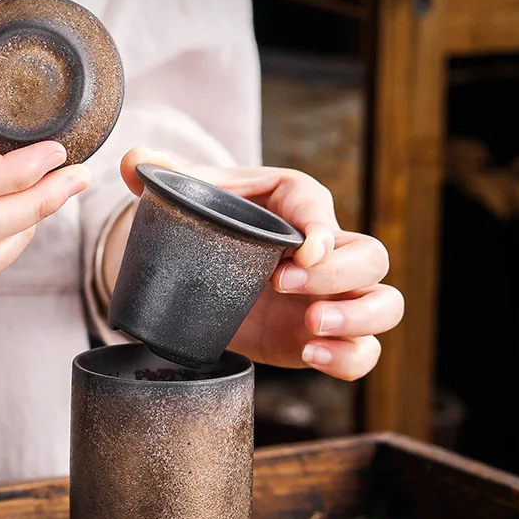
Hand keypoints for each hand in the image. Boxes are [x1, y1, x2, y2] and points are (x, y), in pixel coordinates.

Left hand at [117, 148, 403, 380]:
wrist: (208, 279)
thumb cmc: (209, 230)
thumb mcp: (189, 202)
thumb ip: (164, 179)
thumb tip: (133, 160)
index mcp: (295, 206)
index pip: (320, 207)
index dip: (321, 227)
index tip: (301, 250)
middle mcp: (326, 250)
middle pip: (371, 256)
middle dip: (340, 274)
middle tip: (286, 286)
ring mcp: (333, 297)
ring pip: (385, 304)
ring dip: (359, 317)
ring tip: (312, 328)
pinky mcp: (326, 338)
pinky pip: (363, 353)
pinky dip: (349, 358)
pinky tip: (312, 357)